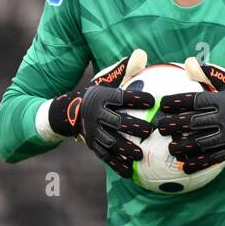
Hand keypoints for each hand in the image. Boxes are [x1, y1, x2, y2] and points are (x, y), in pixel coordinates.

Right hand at [47, 50, 154, 178]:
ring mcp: (94, 132)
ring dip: (124, 149)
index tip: (152, 100)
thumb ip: (126, 70)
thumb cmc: (100, 94)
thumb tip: (142, 53)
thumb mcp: (108, 80)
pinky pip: (105, 157)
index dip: (135, 98)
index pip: (121, 96)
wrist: (72, 112)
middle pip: (115, 121)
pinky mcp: (93, 146)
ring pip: (109, 141)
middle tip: (148, 130)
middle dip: (131, 126)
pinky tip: (130, 172)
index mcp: (103, 97)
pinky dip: (116, 165)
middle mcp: (96, 114)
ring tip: (139, 155)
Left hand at [153, 59, 224, 171]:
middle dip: (175, 124)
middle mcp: (223, 118)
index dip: (177, 101)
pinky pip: (211, 158)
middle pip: (194, 122)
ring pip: (201, 142)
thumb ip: (206, 75)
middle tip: (160, 127)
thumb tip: (188, 62)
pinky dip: (197, 163)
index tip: (162, 103)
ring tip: (170, 148)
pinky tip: (184, 165)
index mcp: (220, 101)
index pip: (195, 100)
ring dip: (183, 146)